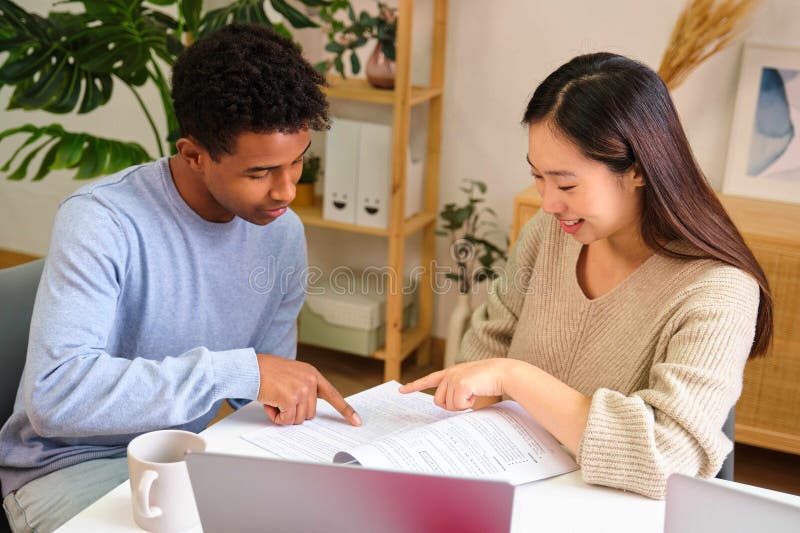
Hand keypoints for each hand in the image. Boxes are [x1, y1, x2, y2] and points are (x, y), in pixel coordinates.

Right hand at [256, 354, 360, 425]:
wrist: (251, 367)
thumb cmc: (267, 372)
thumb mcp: (293, 375)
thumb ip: (305, 389)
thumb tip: (306, 414)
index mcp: (313, 374)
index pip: (333, 394)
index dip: (346, 410)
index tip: (357, 421)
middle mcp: (310, 381)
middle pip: (310, 414)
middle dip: (294, 412)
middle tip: (280, 399)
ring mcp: (302, 390)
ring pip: (299, 419)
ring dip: (284, 415)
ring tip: (274, 399)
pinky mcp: (291, 398)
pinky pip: (287, 421)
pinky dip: (277, 418)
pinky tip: (270, 404)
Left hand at [399, 358, 517, 410]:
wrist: (503, 372)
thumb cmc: (489, 381)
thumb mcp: (469, 385)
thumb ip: (456, 392)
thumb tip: (450, 406)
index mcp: (450, 372)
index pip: (429, 380)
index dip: (414, 386)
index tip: (401, 391)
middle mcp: (449, 374)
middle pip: (439, 401)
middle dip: (452, 405)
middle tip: (467, 399)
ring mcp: (453, 378)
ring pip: (448, 405)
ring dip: (461, 405)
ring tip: (474, 394)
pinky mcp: (460, 384)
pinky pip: (458, 406)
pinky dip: (468, 405)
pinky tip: (476, 394)